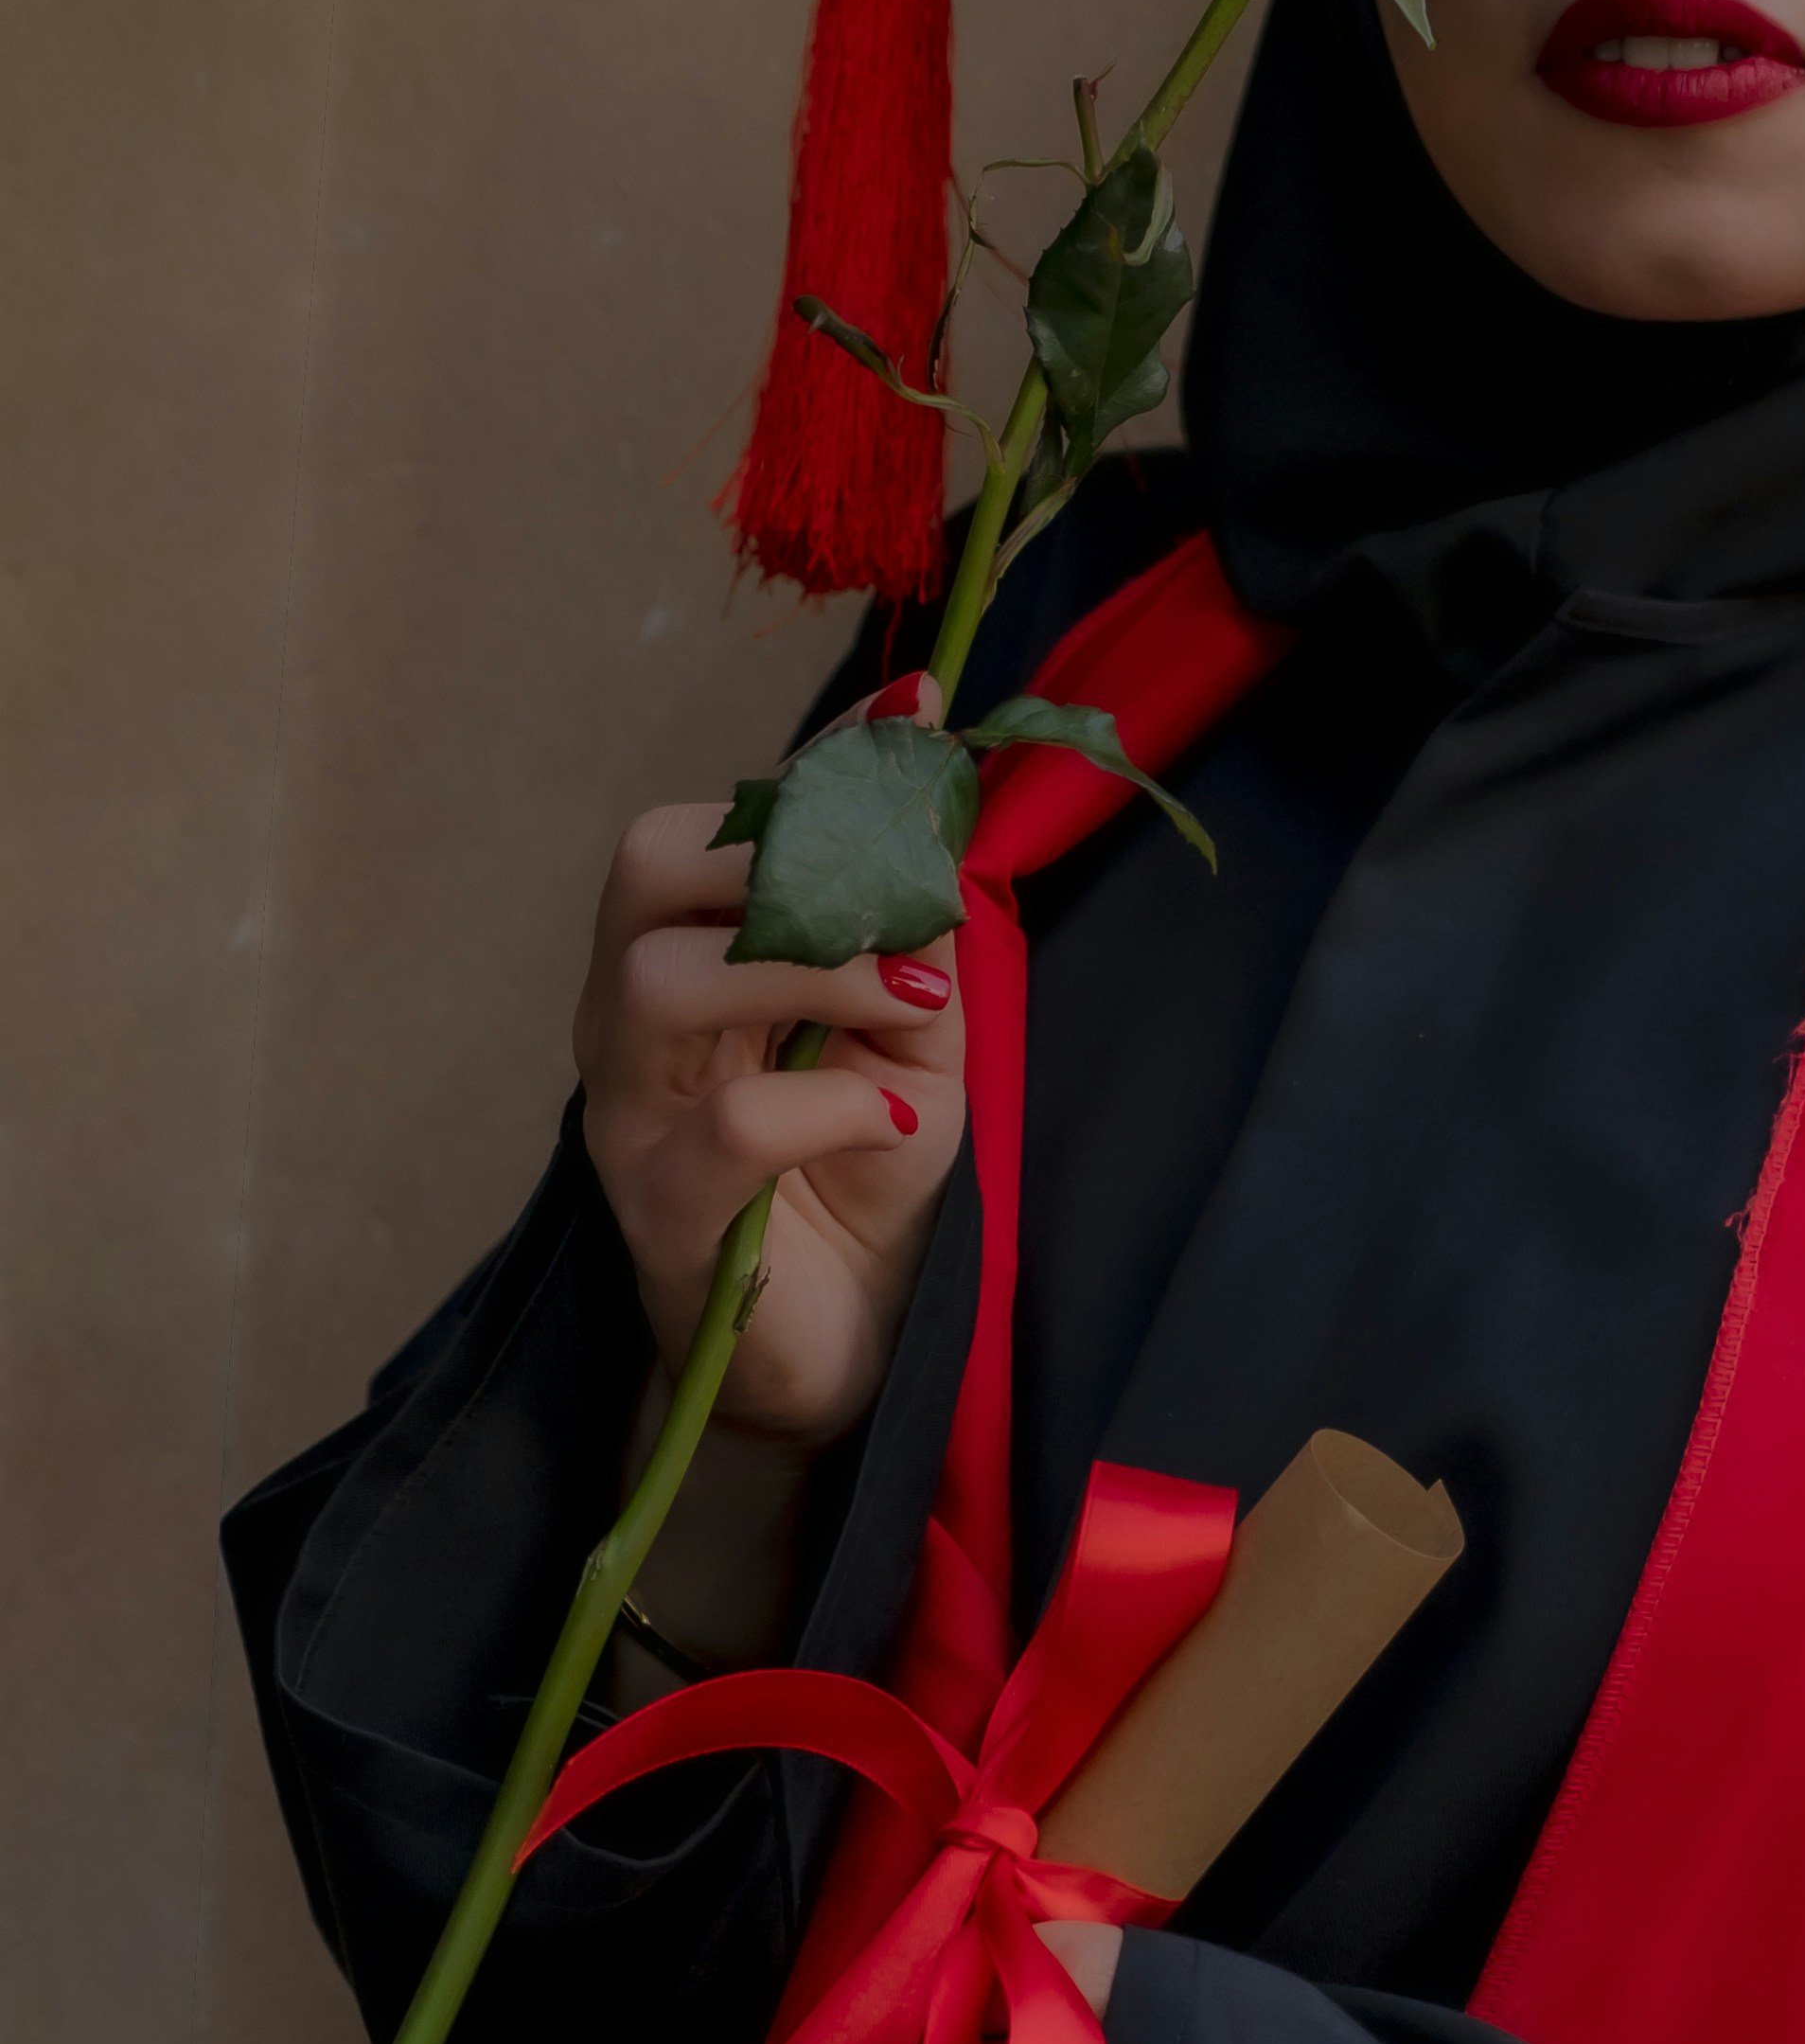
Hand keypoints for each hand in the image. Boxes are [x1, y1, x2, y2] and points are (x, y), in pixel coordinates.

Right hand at [575, 792, 968, 1444]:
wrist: (854, 1333)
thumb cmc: (868, 1164)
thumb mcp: (919, 1029)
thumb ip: (918, 932)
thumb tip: (935, 830)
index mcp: (692, 953)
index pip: (722, 821)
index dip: (818, 759)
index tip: (916, 710)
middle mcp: (631, 1020)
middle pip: (646, 867)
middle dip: (784, 858)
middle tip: (895, 919)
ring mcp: (631, 1118)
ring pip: (659, 981)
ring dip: (811, 971)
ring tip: (908, 1010)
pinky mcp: (661, 1217)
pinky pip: (726, 1128)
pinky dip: (830, 1109)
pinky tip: (890, 1126)